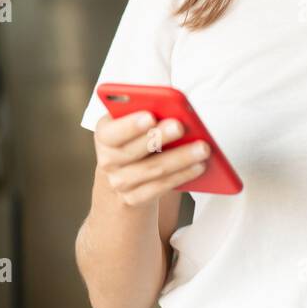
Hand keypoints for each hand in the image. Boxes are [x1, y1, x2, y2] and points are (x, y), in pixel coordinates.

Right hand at [93, 112, 209, 207]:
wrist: (122, 176)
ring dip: (180, 158)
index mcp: (104, 135)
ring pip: (153, 169)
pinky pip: (161, 187)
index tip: (150, 117)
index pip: (112, 132)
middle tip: (180, 126)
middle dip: (160, 137)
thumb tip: (173, 108)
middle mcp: (107, 161)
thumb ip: (145, 113)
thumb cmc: (134, 139)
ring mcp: (120, 183)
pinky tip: (199, 166)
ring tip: (202, 148)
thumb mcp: (131, 123)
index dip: (130, 125)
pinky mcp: (134, 199)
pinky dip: (182, 176)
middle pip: (134, 151)